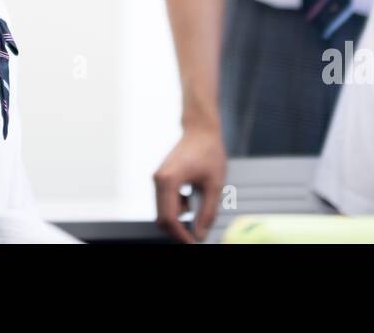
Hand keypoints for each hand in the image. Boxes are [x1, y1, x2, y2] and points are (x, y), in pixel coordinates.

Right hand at [153, 125, 226, 242]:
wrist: (201, 130)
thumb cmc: (209, 152)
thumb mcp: (214, 184)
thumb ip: (208, 211)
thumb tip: (201, 234)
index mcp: (168, 180)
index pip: (170, 218)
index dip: (181, 235)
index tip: (194, 244)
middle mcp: (158, 180)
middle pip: (162, 218)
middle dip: (178, 231)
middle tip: (196, 237)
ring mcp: (158, 179)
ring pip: (163, 211)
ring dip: (179, 219)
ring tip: (199, 212)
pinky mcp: (162, 179)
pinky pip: (166, 201)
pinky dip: (178, 208)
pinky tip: (194, 199)